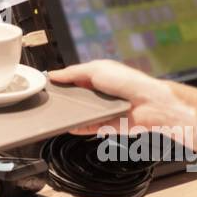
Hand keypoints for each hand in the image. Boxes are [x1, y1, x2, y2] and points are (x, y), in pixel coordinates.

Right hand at [49, 60, 196, 134]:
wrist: (149, 104)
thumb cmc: (128, 81)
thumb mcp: (96, 69)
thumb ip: (73, 73)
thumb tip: (54, 74)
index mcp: (98, 76)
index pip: (74, 78)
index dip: (61, 81)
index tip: (47, 85)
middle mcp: (100, 93)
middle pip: (76, 97)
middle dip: (65, 99)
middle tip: (49, 101)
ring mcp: (103, 109)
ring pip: (81, 113)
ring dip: (71, 113)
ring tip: (56, 113)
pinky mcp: (106, 125)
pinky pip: (88, 127)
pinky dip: (78, 127)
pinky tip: (68, 126)